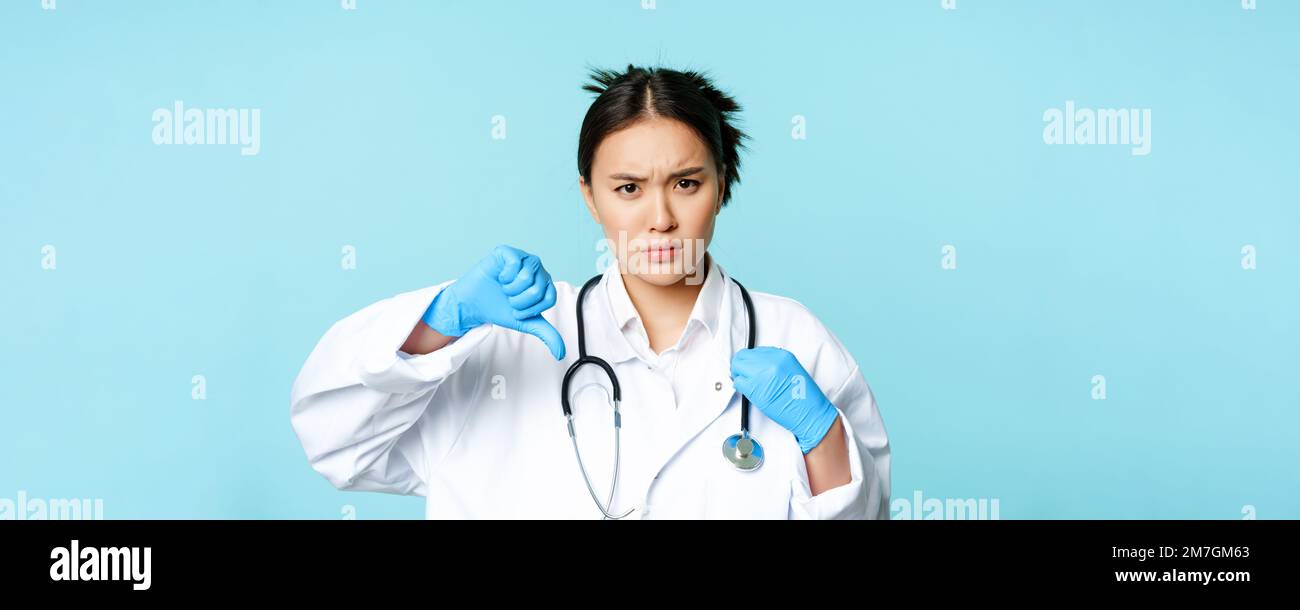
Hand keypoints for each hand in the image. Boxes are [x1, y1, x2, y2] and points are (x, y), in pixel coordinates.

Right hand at [421, 244, 565, 360]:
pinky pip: (515, 263)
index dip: (531, 309)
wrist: (474, 304)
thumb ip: (547, 334)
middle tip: (509, 300)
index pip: (549, 298)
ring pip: (527, 276)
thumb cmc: (500, 309)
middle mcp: (537, 269)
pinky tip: (499, 278)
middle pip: (538, 289)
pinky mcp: (508, 252)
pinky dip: (505, 276)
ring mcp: (522, 258)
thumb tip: (561, 353)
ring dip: (511, 290)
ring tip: (504, 289)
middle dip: (519, 302)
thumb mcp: (525, 323)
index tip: (518, 311)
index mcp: (544, 284)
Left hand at [730, 347, 838, 453]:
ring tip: (745, 383)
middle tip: (742, 374)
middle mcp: (771, 362)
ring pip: (737, 367)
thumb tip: (758, 365)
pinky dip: (739, 386)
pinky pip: (738, 382)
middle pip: (743, 356)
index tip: (750, 367)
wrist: (811, 414)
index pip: (755, 350)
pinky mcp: (755, 389)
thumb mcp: (792, 370)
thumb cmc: (804, 398)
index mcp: (782, 355)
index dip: (750, 360)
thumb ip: (775, 363)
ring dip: (738, 375)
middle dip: (740, 365)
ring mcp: (762, 374)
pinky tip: (747, 391)